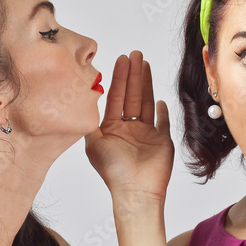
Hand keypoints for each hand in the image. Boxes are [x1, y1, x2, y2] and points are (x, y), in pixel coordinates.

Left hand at [84, 51, 173, 203]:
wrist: (135, 191)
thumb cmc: (113, 171)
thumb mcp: (93, 143)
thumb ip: (89, 121)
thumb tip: (82, 100)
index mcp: (111, 128)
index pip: (116, 97)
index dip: (119, 77)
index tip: (122, 59)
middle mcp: (128, 129)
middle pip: (131, 95)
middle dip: (133, 74)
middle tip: (135, 54)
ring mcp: (146, 134)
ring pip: (145, 103)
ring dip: (146, 84)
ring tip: (145, 64)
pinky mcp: (162, 141)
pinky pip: (163, 122)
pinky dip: (162, 112)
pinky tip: (159, 100)